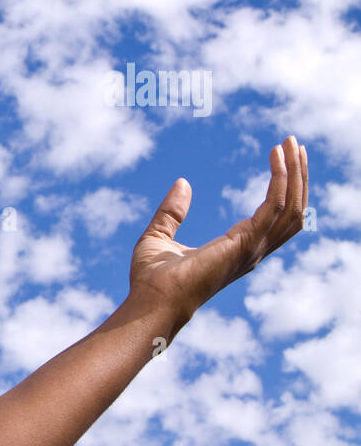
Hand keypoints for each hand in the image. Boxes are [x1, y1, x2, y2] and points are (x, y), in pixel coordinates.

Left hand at [127, 135, 308, 337]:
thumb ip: (172, 211)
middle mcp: (252, 250)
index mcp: (237, 249)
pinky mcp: (245, 243)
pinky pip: (276, 206)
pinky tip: (276, 157)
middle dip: (296, 176)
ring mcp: (251, 249)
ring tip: (290, 144)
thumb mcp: (158, 236)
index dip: (281, 188)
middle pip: (291, 210)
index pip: (274, 217)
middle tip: (293, 144)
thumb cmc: (152, 280)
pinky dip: (281, 180)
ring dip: (295, 175)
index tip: (279, 156)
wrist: (150, 301)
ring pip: (291, 207)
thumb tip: (182, 183)